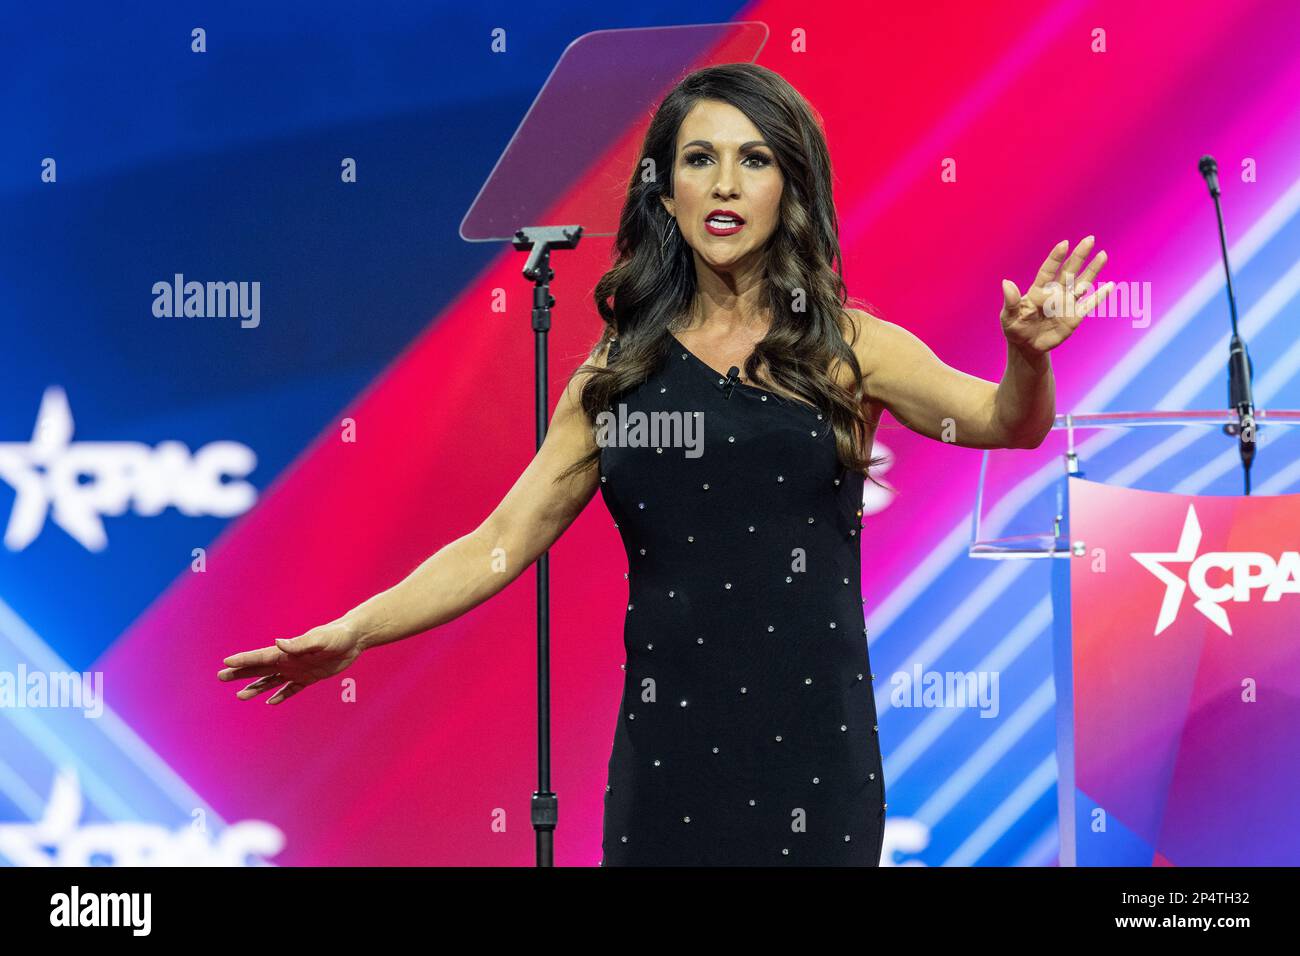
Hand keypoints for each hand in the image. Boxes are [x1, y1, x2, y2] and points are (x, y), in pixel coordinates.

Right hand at [218, 619, 364, 704]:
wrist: (354, 638)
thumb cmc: (337, 636)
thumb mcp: (320, 639)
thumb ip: (299, 643)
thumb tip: (278, 642)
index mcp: (288, 652)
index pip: (261, 656)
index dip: (243, 660)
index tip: (226, 663)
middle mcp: (289, 661)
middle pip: (259, 668)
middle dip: (240, 673)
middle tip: (221, 676)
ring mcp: (298, 669)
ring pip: (271, 681)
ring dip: (256, 688)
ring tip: (240, 696)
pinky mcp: (310, 677)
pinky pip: (292, 689)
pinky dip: (281, 695)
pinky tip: (270, 702)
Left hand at [1000, 236, 1113, 353]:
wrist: (1027, 346)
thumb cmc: (1015, 328)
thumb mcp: (1008, 317)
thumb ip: (1011, 301)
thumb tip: (1006, 283)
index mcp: (1038, 291)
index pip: (1048, 271)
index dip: (1055, 258)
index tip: (1064, 244)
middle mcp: (1055, 293)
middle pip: (1069, 271)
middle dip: (1079, 256)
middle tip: (1089, 239)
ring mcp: (1066, 303)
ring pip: (1082, 283)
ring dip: (1093, 270)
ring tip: (1102, 254)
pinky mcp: (1074, 317)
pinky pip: (1089, 305)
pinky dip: (1099, 296)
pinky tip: (1110, 285)